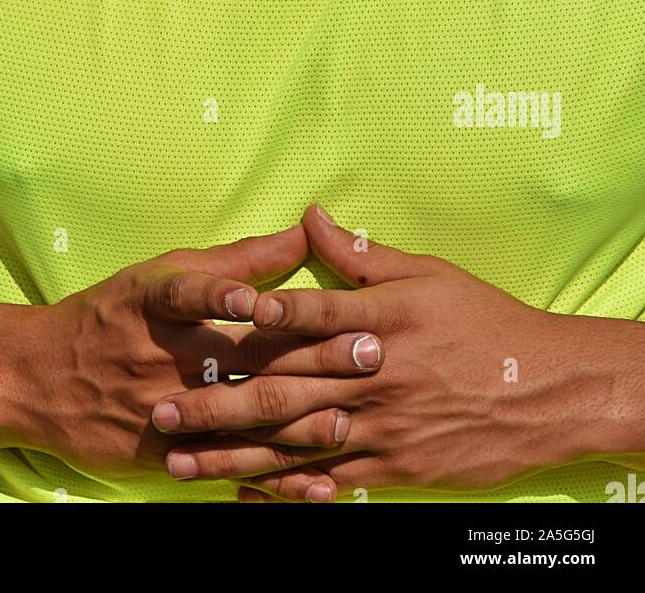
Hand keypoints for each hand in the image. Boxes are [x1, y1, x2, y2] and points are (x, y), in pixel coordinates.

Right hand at [9, 223, 348, 497]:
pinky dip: (273, 479)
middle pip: (235, 357)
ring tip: (347, 420)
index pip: (189, 294)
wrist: (37, 379)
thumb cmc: (111, 315)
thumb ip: (236, 258)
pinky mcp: (165, 453)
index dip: (223, 294)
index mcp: (155, 302)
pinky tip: (316, 484)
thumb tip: (301, 230)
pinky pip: (226, 465)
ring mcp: (163, 409)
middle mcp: (159, 355)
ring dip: (294, 422)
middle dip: (303, 358)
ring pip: (235, 417)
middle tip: (365, 351)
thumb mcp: (161, 274)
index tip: (260, 299)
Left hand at [159, 206, 587, 501]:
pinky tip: (242, 492)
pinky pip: (330, 479)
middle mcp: (373, 372)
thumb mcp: (428, 274)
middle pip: (283, 386)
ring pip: (293, 442)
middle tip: (161, 407)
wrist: (546, 390)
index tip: (207, 318)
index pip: (307, 313)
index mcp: (379, 318)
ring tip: (180, 457)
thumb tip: (310, 216)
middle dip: (217, 399)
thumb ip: (361, 254)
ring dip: (232, 451)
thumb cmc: (484, 323)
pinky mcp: (394, 464)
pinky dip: (284, 489)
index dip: (255, 315)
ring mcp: (382, 424)